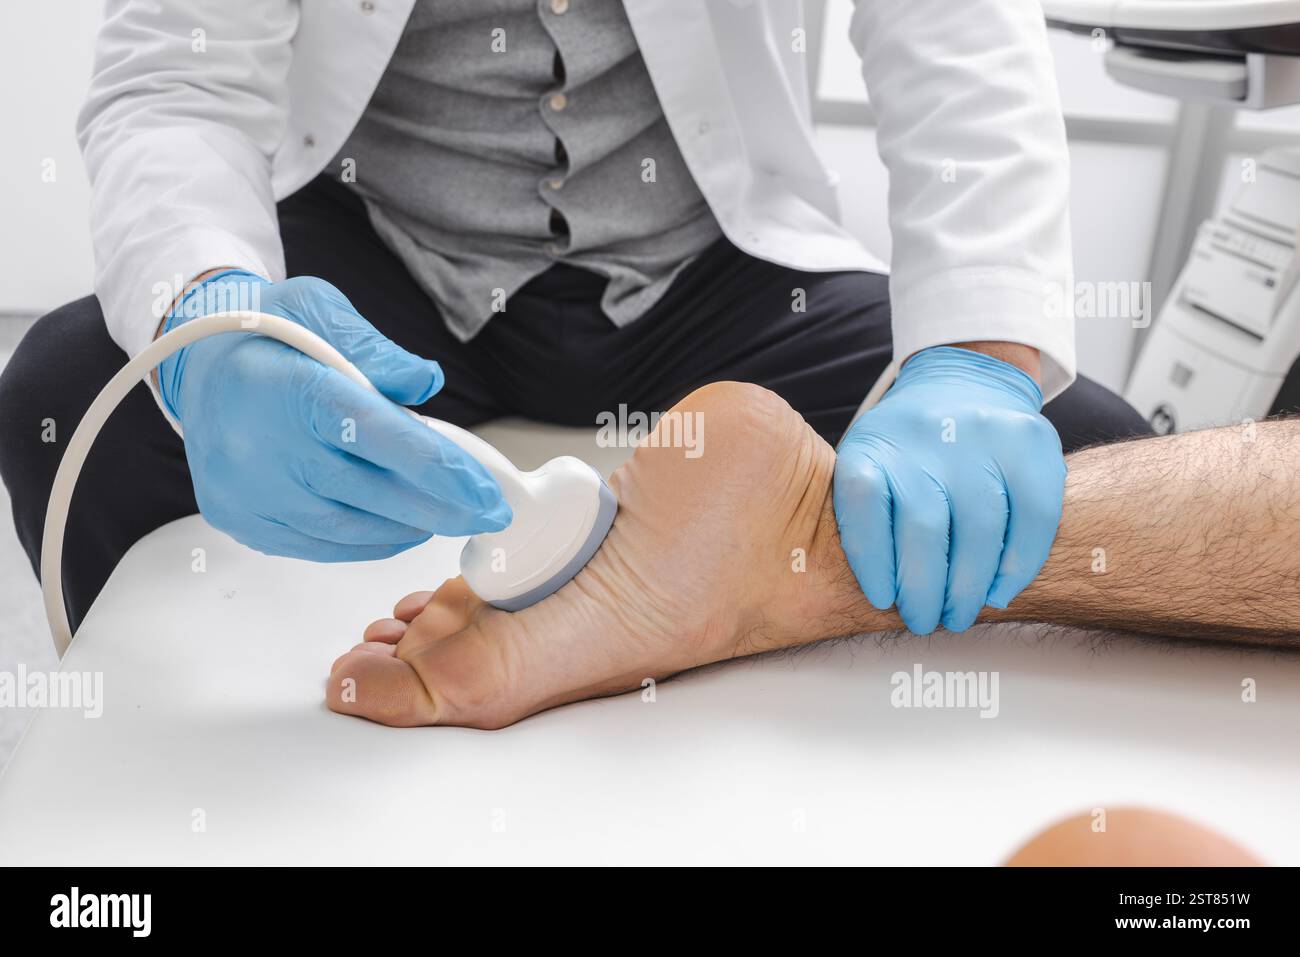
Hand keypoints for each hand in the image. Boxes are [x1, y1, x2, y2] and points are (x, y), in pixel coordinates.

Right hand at [157, 271, 509, 560]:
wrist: (192, 365)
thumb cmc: (265, 334)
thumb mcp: (318, 309)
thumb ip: (377, 350)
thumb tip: (427, 382)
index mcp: (292, 389)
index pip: (380, 437)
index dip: (441, 471)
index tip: (487, 496)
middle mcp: (265, 449)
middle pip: (373, 494)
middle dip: (442, 509)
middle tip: (488, 517)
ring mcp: (249, 492)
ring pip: (351, 529)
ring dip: (408, 526)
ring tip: (446, 515)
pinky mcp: (240, 519)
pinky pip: (320, 544)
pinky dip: (367, 541)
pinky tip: (397, 527)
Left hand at [833, 345, 1065, 633]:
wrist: (968, 379)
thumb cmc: (909, 447)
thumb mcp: (868, 462)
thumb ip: (865, 516)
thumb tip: (878, 597)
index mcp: (875, 443)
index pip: (864, 503)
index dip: (872, 560)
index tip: (883, 599)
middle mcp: (927, 434)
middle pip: (924, 526)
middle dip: (924, 589)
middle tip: (925, 621)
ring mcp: (982, 435)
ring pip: (980, 528)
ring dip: (970, 587)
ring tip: (959, 614)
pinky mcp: (1031, 443)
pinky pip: (1033, 517)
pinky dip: (1018, 566)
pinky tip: (1000, 592)